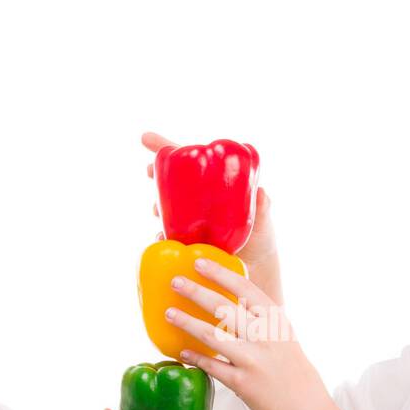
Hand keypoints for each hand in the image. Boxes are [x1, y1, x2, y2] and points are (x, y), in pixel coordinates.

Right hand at [141, 131, 282, 302]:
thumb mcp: (263, 221)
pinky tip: (162, 237)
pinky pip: (170, 236)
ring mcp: (190, 222)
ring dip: (159, 205)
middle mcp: (198, 202)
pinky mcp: (187, 243)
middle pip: (171, 184)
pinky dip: (163, 236)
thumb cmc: (261, 238)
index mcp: (213, 187)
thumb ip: (262, 207)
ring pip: (167, 209)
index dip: (166, 148)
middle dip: (157, 176)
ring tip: (158, 209)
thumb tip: (261, 192)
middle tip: (150, 172)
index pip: (188, 163)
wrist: (256, 270)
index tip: (146, 139)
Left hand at [164, 258, 360, 409]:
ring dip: (187, 322)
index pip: (246, 289)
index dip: (220, 274)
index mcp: (277, 321)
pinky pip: (212, 366)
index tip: (200, 261)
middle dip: (196, 292)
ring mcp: (253, 360)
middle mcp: (266, 337)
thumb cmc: (295, 373)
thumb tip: (236, 301)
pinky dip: (195, 358)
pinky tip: (182, 352)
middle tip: (175, 282)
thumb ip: (263, 321)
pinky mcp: (242, 383)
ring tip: (168, 313)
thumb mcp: (284, 338)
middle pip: (224, 307)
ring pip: (213, 335)